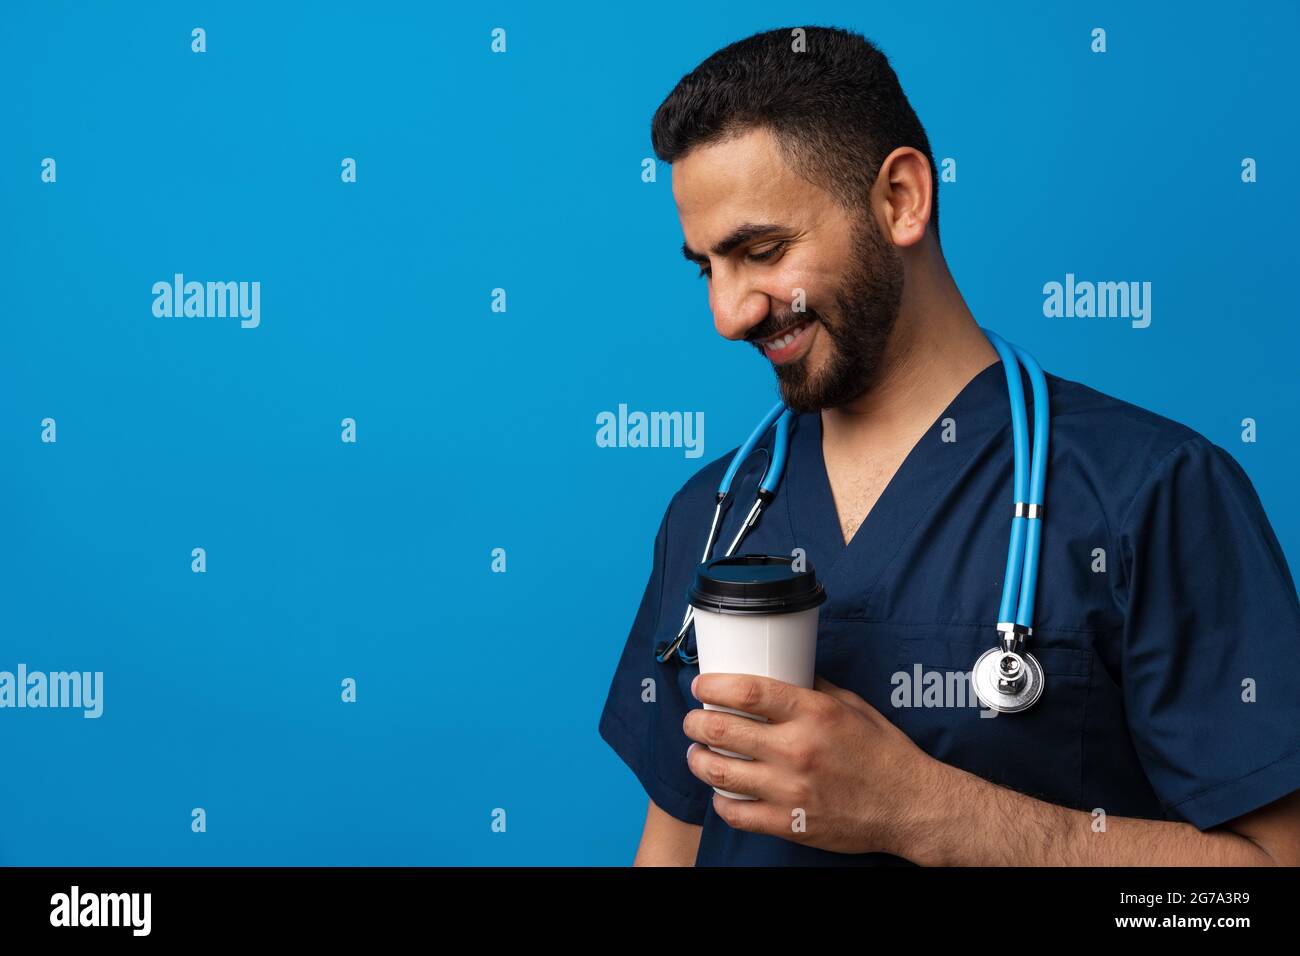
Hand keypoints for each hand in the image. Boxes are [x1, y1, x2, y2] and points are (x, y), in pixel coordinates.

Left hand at [683, 672, 937, 854]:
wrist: (910, 806)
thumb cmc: (883, 753)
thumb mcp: (852, 705)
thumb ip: (812, 687)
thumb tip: (782, 669)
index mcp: (813, 713)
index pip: (748, 691)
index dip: (713, 686)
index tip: (701, 686)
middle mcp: (797, 749)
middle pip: (722, 729)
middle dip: (694, 722)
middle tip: (692, 720)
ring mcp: (790, 790)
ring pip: (720, 772)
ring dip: (698, 759)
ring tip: (697, 752)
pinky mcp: (789, 824)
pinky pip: (736, 813)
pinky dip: (720, 801)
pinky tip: (722, 791)